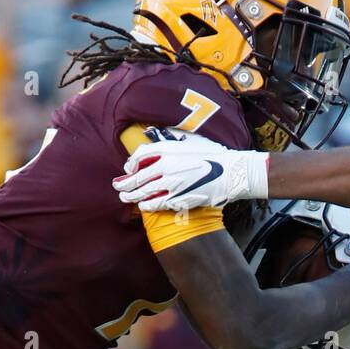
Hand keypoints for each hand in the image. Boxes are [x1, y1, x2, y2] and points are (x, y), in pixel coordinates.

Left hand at [114, 131, 268, 211]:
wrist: (231, 172)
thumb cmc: (214, 155)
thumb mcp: (191, 142)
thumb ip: (174, 144)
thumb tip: (162, 144)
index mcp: (168, 149)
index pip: (139, 156)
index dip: (131, 164)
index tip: (127, 169)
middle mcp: (166, 165)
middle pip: (137, 176)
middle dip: (125, 183)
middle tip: (118, 187)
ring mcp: (171, 183)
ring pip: (144, 191)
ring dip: (132, 196)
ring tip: (126, 198)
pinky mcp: (178, 198)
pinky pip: (156, 203)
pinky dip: (147, 205)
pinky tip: (143, 206)